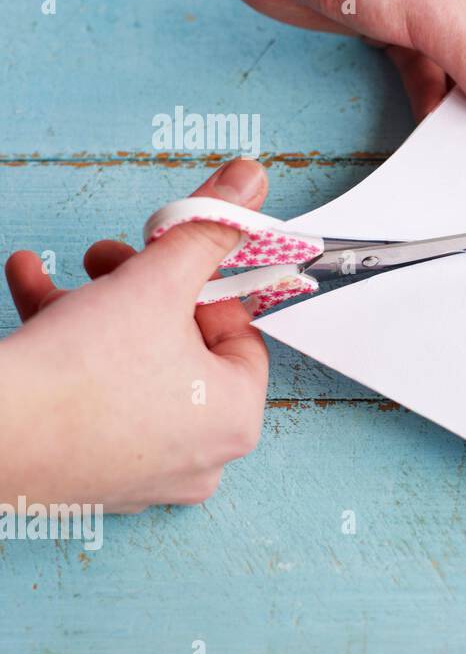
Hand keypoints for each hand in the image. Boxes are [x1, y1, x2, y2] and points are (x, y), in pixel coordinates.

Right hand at [0, 160, 271, 511]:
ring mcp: (143, 470)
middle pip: (182, 345)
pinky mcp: (88, 471)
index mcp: (235, 417)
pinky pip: (92, 396)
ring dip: (94, 306)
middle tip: (111, 258)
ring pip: (130, 366)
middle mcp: (199, 455)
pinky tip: (29, 286)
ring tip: (63, 275)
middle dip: (140, 289)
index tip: (167, 258)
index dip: (200, 284)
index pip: (239, 332)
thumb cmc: (78, 372)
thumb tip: (248, 182)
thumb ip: (207, 229)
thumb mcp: (157, 280)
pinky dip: (67, 344)